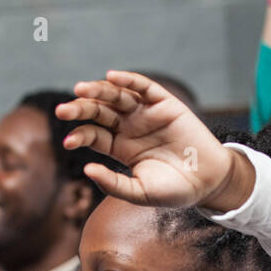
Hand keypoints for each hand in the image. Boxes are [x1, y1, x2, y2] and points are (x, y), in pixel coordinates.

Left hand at [55, 71, 253, 211]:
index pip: (94, 135)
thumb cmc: (173, 190)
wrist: (207, 182)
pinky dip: (129, 80)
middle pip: (99, 112)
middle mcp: (129, 127)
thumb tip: (87, 170)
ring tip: (81, 90)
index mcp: (120, 147)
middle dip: (80, 109)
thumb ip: (114, 183)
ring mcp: (146, 114)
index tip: (68, 142)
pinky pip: (144, 87)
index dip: (80, 136)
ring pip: (117, 97)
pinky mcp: (164, 104)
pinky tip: (112, 77)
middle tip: (63, 111)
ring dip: (98, 91)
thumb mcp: (139, 193)